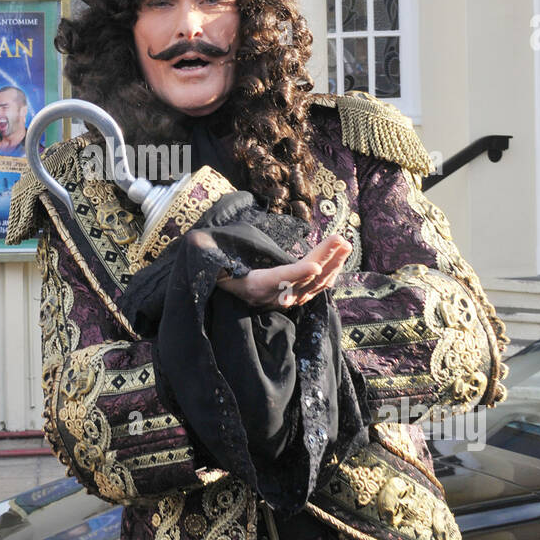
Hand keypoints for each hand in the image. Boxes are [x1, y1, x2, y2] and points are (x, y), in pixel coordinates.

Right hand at [216, 234, 351, 309]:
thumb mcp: (207, 255)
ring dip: (332, 265)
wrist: (218, 284)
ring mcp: (283, 299)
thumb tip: (194, 241)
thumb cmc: (215, 263)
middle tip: (340, 240)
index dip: (295, 275)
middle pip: (302, 281)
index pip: (276, 280)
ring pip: (313, 286)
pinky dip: (329, 274)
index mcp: (251, 285)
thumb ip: (204, 249)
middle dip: (323, 260)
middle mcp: (270, 297)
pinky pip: (315, 289)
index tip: (314, 267)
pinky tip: (338, 259)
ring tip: (345, 244)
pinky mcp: (292, 297)